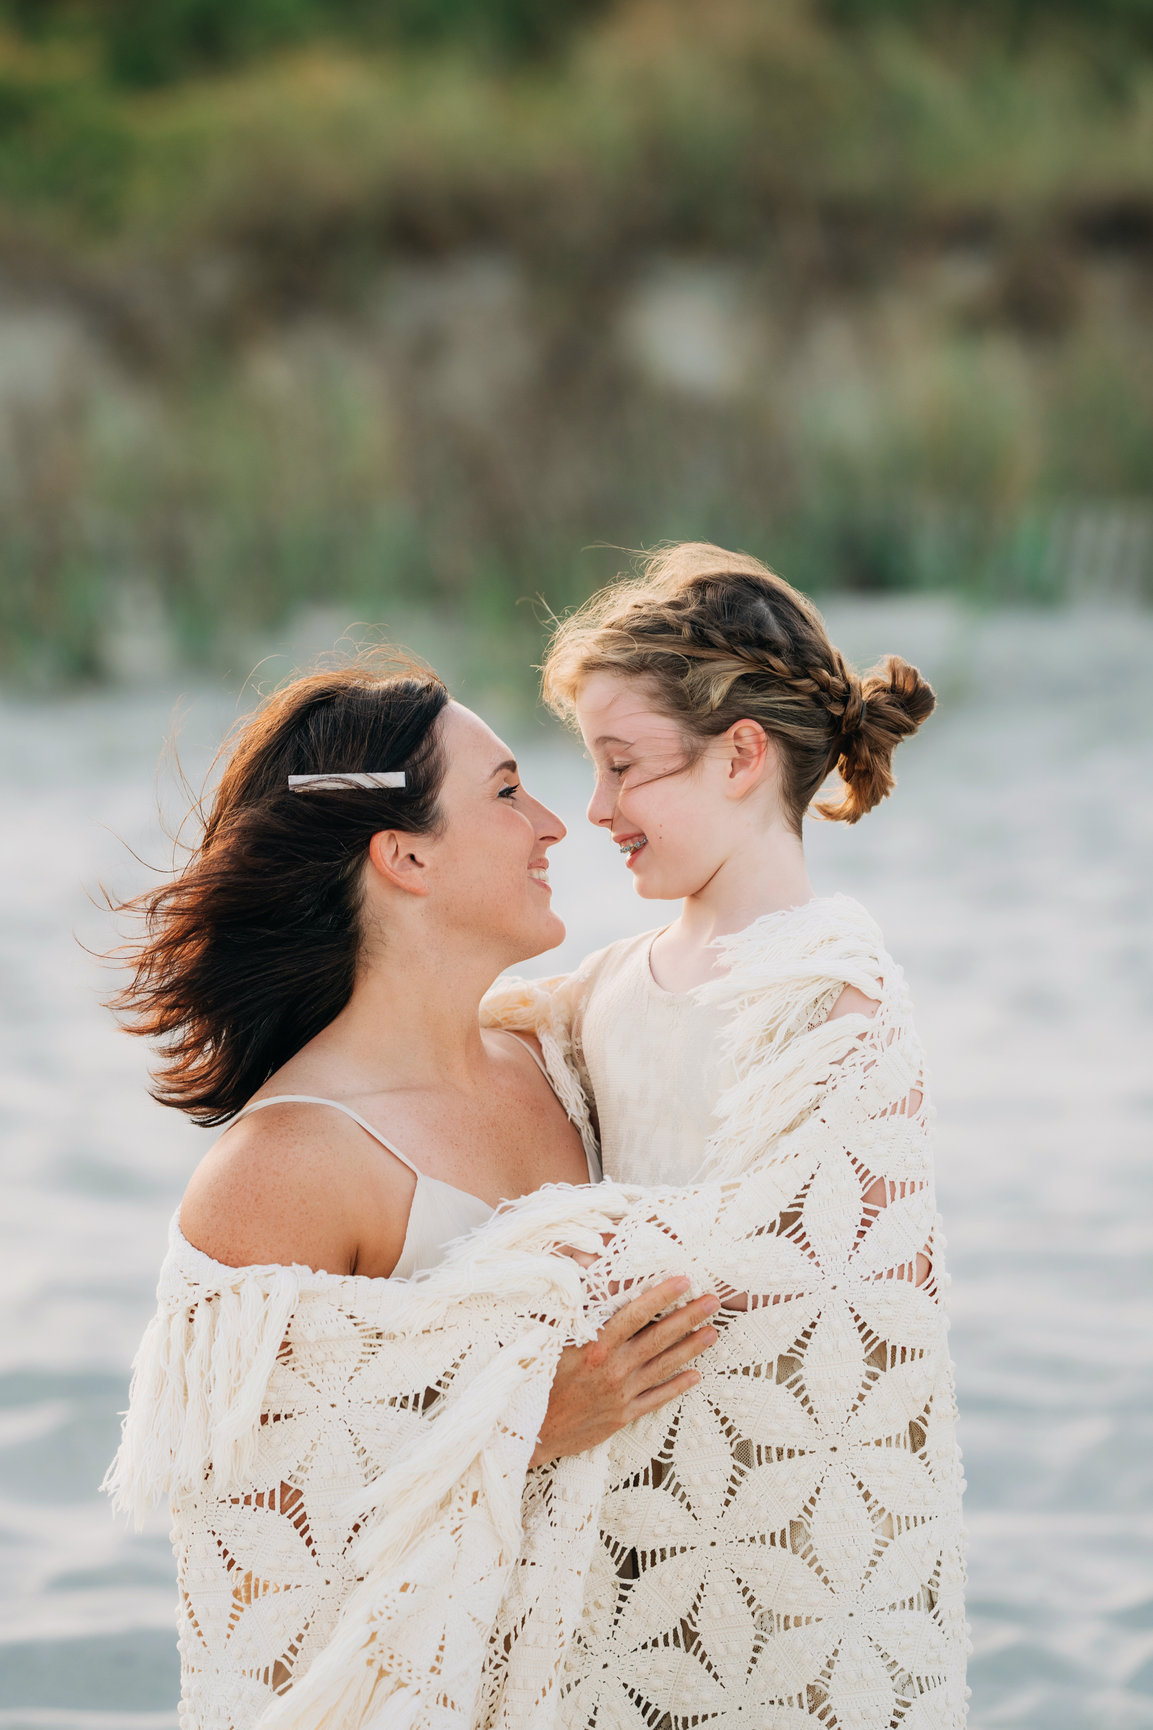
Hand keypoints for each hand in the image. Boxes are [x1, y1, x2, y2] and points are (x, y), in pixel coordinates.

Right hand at [531, 1276, 719, 1465]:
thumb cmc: (534, 1379)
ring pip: (663, 1366)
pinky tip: (695, 1375)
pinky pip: (656, 1399)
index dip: (661, 1296)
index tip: (683, 1281)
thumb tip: (581, 1270)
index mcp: (594, 1346)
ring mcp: (620, 1394)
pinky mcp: (621, 1416)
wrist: (529, 1431)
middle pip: (658, 1338)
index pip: (635, 1314)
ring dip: (691, 1348)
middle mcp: (612, 1369)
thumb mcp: (545, 1336)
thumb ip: (567, 1305)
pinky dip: (676, 1386)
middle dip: (688, 1317)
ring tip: (713, 1333)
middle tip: (713, 1301)